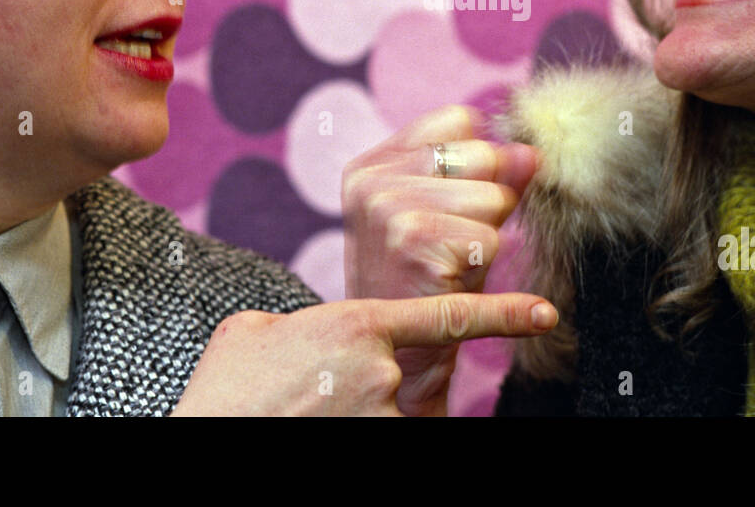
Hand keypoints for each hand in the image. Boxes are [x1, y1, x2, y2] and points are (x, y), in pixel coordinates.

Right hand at [169, 292, 556, 415]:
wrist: (209, 433)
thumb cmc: (224, 391)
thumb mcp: (256, 332)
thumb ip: (301, 321)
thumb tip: (306, 331)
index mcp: (357, 325)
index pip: (449, 315)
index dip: (504, 314)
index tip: (545, 313)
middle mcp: (379, 369)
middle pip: (405, 367)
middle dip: (368, 379)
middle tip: (317, 391)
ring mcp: (378, 412)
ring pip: (386, 407)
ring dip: (351, 408)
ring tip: (305, 408)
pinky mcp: (374, 440)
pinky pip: (379, 426)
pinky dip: (348, 421)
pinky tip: (312, 418)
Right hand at [341, 104, 540, 414]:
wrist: (404, 354)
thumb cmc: (428, 279)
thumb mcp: (451, 214)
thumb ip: (490, 174)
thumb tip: (531, 151)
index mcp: (371, 165)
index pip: (459, 122)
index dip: (478, 162)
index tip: (455, 203)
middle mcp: (371, 181)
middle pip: (483, 156)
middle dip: (486, 202)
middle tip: (453, 243)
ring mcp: (388, 209)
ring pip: (493, 198)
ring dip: (487, 237)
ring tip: (451, 263)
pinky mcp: (414, 242)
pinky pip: (490, 236)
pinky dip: (486, 264)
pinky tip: (452, 280)